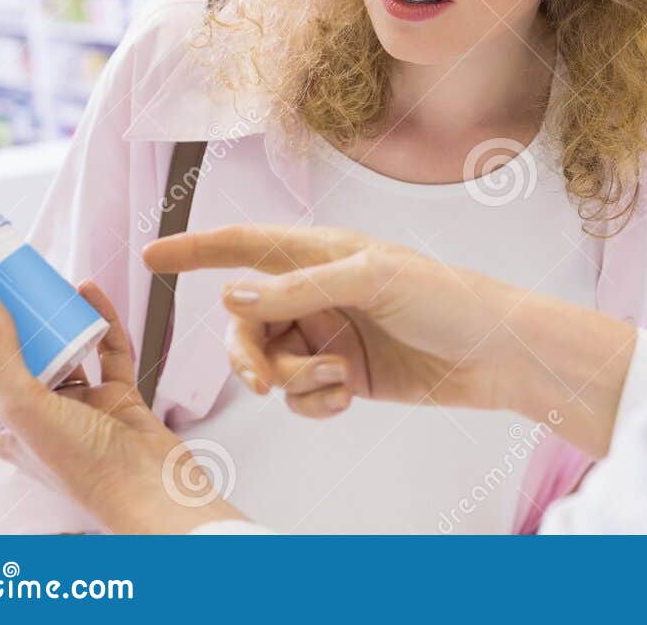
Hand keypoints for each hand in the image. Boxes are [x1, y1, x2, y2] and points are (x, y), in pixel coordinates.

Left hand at [0, 278, 247, 534]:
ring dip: (63, 318)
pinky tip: (93, 296)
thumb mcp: (23, 401)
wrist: (147, 486)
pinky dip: (103, 322)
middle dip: (24, 317)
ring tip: (56, 283)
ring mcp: (84, 405)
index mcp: (9, 425)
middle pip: (28, 355)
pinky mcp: (120, 396)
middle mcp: (43, 414)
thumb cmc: (78, 461)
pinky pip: (110, 351)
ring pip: (70, 351)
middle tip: (22, 279)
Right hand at [143, 224, 637, 457]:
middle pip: (245, 323)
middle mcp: (319, 293)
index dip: (197, 250)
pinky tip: (346, 396)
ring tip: (337, 378)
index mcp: (322, 253)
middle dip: (246, 353)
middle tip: (260, 379)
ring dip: (291, 379)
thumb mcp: (374, 280)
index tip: (149, 256)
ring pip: (269, 364)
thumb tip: (232, 298)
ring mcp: (329, 335)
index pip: (245, 245)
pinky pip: (298, 396)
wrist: (497, 354)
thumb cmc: (447, 298)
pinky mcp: (344, 375)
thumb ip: (300, 290)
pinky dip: (312, 401)